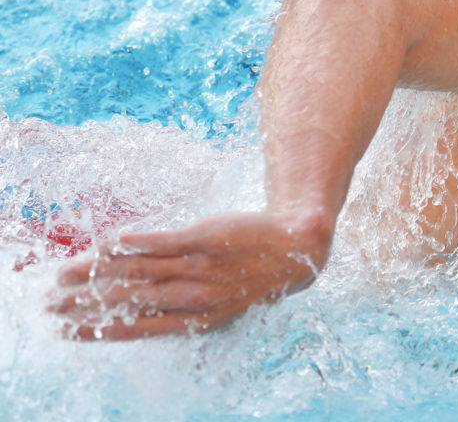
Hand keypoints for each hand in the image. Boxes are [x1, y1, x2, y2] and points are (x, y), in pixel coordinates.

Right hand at [49, 210, 330, 340]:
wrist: (296, 248)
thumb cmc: (253, 276)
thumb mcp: (221, 304)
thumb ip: (181, 307)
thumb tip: (139, 307)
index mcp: (196, 320)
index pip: (135, 328)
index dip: (97, 330)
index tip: (66, 330)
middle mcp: (193, 297)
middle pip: (127, 301)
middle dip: (84, 303)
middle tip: (50, 302)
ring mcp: (198, 267)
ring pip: (137, 271)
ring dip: (95, 272)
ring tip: (64, 273)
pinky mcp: (204, 238)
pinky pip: (160, 241)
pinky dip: (133, 242)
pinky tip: (109, 243)